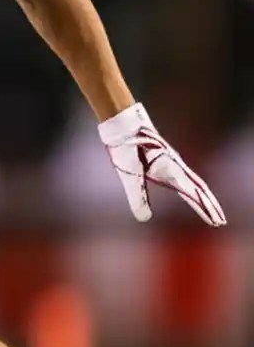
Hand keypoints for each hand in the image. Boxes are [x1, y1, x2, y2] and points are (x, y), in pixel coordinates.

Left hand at [98, 103, 225, 226]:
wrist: (125, 123)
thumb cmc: (126, 147)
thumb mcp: (129, 174)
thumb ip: (138, 196)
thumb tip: (144, 218)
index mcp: (170, 170)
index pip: (193, 194)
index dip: (205, 209)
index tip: (216, 222)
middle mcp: (176, 166)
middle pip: (199, 189)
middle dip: (210, 206)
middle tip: (221, 222)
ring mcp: (173, 161)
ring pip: (195, 182)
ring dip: (205, 197)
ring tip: (213, 210)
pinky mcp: (167, 158)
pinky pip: (188, 176)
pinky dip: (196, 187)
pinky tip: (195, 189)